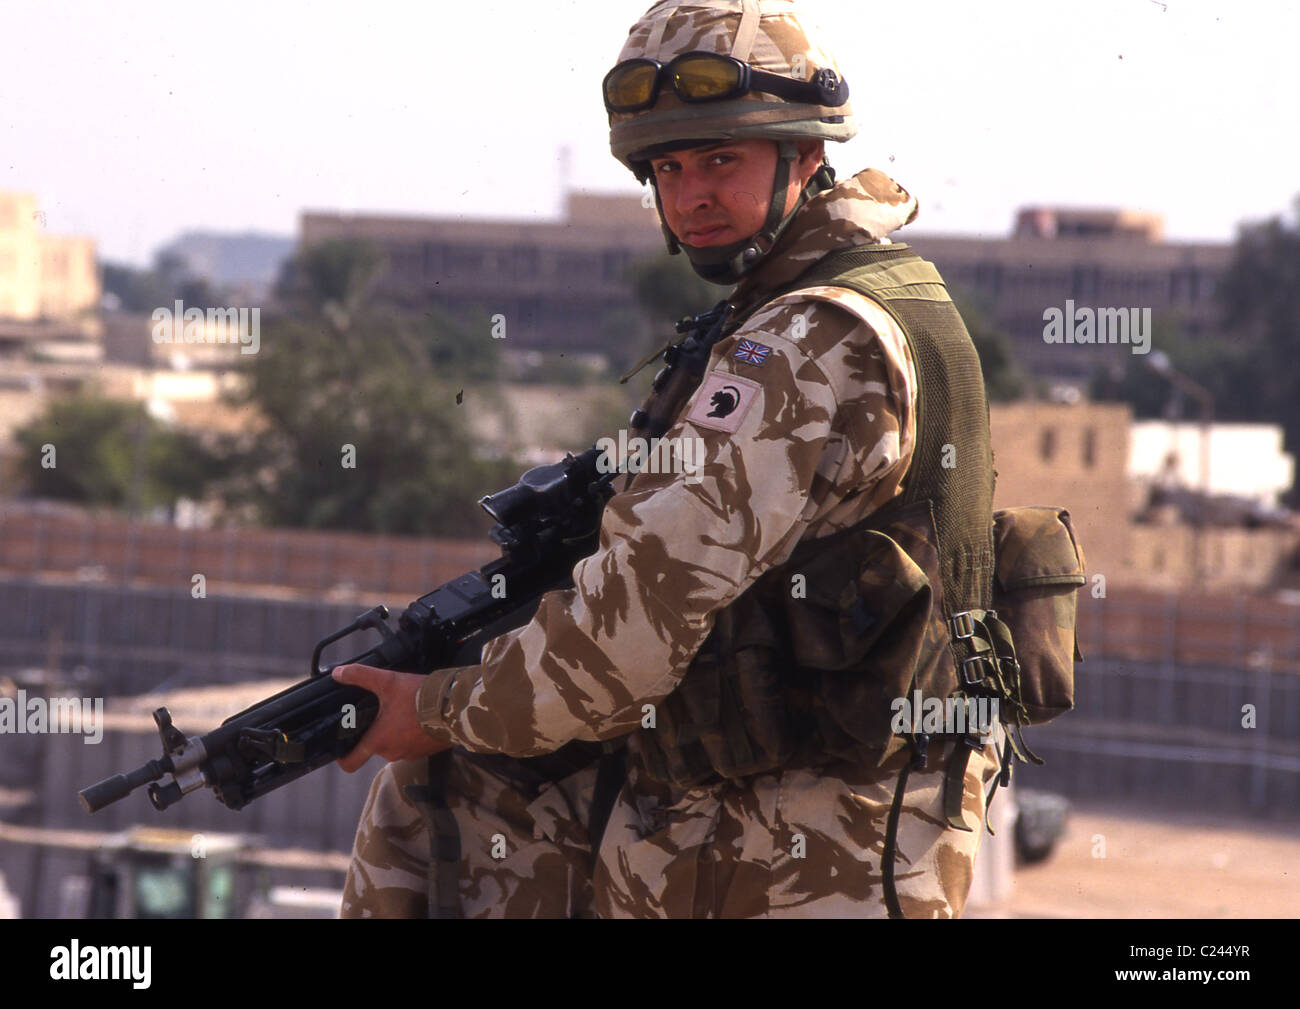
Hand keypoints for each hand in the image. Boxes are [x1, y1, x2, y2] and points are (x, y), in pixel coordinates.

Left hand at [330, 664, 450, 772]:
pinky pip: (410, 745)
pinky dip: (411, 734)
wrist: (456, 706)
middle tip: (381, 713)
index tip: (342, 747)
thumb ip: (361, 676)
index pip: (351, 762)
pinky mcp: (425, 751)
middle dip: (376, 732)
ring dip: (394, 733)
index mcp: (379, 740)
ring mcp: (410, 754)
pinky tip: (417, 718)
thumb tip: (338, 672)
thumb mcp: (388, 682)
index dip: (343, 757)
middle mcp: (392, 752)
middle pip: (374, 747)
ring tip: (402, 712)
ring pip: (393, 745)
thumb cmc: (421, 697)